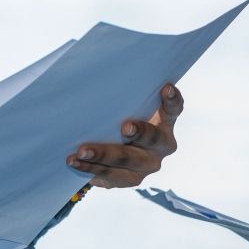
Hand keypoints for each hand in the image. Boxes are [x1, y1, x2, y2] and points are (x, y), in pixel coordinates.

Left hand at [66, 82, 182, 188]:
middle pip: (152, 139)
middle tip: (125, 127)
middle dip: (139, 132)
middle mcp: (161, 145)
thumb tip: (95, 68)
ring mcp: (146, 165)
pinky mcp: (128, 179)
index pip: (174, 110)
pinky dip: (90, 169)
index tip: (165, 87)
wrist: (113, 147)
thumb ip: (123, 94)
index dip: (172, 100)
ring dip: (103, 156)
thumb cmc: (120, 115)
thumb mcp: (127, 105)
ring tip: (81, 151)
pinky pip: (110, 177)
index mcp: (165, 122)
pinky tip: (75, 162)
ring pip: (127, 163)